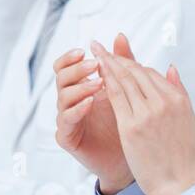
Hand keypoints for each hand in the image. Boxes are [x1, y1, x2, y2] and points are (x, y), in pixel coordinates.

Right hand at [53, 33, 132, 191]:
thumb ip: (123, 64)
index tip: (88, 49)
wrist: (134, 159)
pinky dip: (76, 110)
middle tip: (95, 65)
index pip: (66, 65)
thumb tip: (120, 35)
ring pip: (61, 97)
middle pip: (60, 77)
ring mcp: (68, 119)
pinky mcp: (68, 138)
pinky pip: (65, 121)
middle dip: (76, 69)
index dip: (72, 57)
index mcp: (82, 86)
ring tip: (99, 84)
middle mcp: (71, 101)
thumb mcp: (128, 90)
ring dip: (79, 88)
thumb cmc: (129, 124)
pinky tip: (90, 104)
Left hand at [92, 37, 194, 194]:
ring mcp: (146, 113)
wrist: (177, 184)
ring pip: (124, 80)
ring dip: (107, 63)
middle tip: (99, 46)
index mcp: (177, 99)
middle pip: (135, 72)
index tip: (118, 58)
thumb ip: (179, 91)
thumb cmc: (183, 156)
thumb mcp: (190, 119)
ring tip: (95, 52)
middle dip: (115, 57)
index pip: (150, 73)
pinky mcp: (131, 127)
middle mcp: (163, 102)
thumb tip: (170, 68)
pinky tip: (96, 73)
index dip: (131, 64)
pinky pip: (116, 97)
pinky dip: (106, 82)